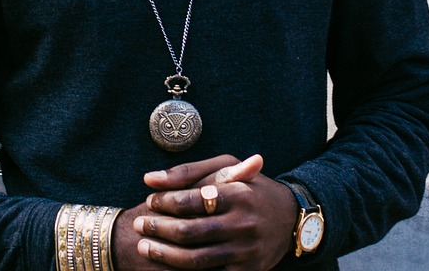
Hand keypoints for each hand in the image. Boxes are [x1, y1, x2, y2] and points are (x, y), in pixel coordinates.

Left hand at [121, 154, 296, 269]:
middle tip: (139, 225)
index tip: (150, 200)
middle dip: (158, 229)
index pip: (192, 199)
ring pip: (194, 259)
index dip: (165, 202)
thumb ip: (189, 171)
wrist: (289, 219)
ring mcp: (245, 251)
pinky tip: (167, 267)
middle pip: (189, 232)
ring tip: (144, 246)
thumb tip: (149, 179)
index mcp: (239, 193)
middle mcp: (243, 223)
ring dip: (163, 254)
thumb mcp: (226, 168)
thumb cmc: (250, 189)